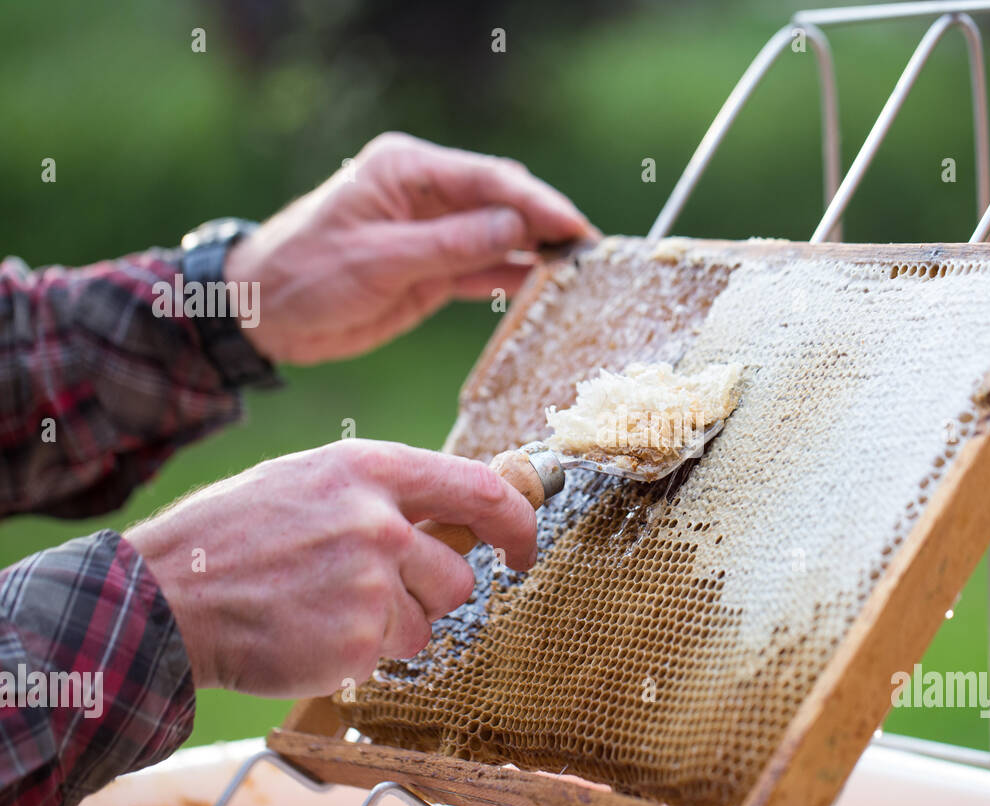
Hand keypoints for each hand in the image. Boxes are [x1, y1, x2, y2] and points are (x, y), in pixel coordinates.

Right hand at [123, 440, 536, 697]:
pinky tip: (307, 634)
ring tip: (322, 610)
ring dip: (390, 626)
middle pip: (458, 574)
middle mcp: (381, 521)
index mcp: (370, 469)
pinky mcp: (360, 640)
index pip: (480, 488)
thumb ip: (381, 492)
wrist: (163, 599)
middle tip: (369, 594)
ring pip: (427, 621)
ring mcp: (373, 582)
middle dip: (428, 593)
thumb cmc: (231, 538)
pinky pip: (389, 654)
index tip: (524, 547)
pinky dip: (356, 654)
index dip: (516, 522)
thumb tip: (452, 509)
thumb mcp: (307, 482)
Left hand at [225, 131, 597, 364]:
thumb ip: (450, 244)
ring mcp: (431, 234)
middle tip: (591, 252)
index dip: (537, 202)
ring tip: (579, 273)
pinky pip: (482, 271)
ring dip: (535, 254)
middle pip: (501, 203)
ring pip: (498, 238)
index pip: (488, 179)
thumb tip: (518, 228)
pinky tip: (544, 291)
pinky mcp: (431, 272)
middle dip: (546, 224)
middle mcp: (425, 195)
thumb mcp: (378, 258)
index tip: (576, 225)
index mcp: (406, 170)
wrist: (262, 316)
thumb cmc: (305, 275)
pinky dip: (511, 280)